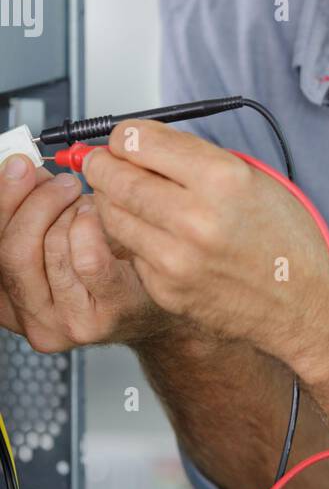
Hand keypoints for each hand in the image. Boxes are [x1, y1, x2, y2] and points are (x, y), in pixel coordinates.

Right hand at [0, 153, 170, 352]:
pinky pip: (89, 258)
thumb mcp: (56, 237)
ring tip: (89, 207)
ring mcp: (69, 322)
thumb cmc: (106, 269)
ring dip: (73, 213)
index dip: (4, 200)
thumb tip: (20, 168)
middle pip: (13, 250)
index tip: (19, 166)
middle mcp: (32, 320)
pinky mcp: (106, 313)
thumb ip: (31, 208)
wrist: (153, 308)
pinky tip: (102, 219)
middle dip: (37, 202)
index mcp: (9, 301)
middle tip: (63, 181)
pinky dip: (94, 227)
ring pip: (52, 248)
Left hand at [81, 120, 328, 363]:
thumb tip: (143, 144)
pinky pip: (132, 252)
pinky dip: (136, 238)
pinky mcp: (166, 290)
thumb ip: (196, 158)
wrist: (304, 302)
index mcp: (222, 179)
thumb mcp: (254, 178)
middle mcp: (196, 219)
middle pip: (116, 177)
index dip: (124, 135)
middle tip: (103, 161)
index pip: (140, 141)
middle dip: (102, 164)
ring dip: (111, 200)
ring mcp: (177, 259)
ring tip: (127, 195)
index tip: (123, 138)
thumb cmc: (286, 239)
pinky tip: (159, 235)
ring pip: (112, 216)